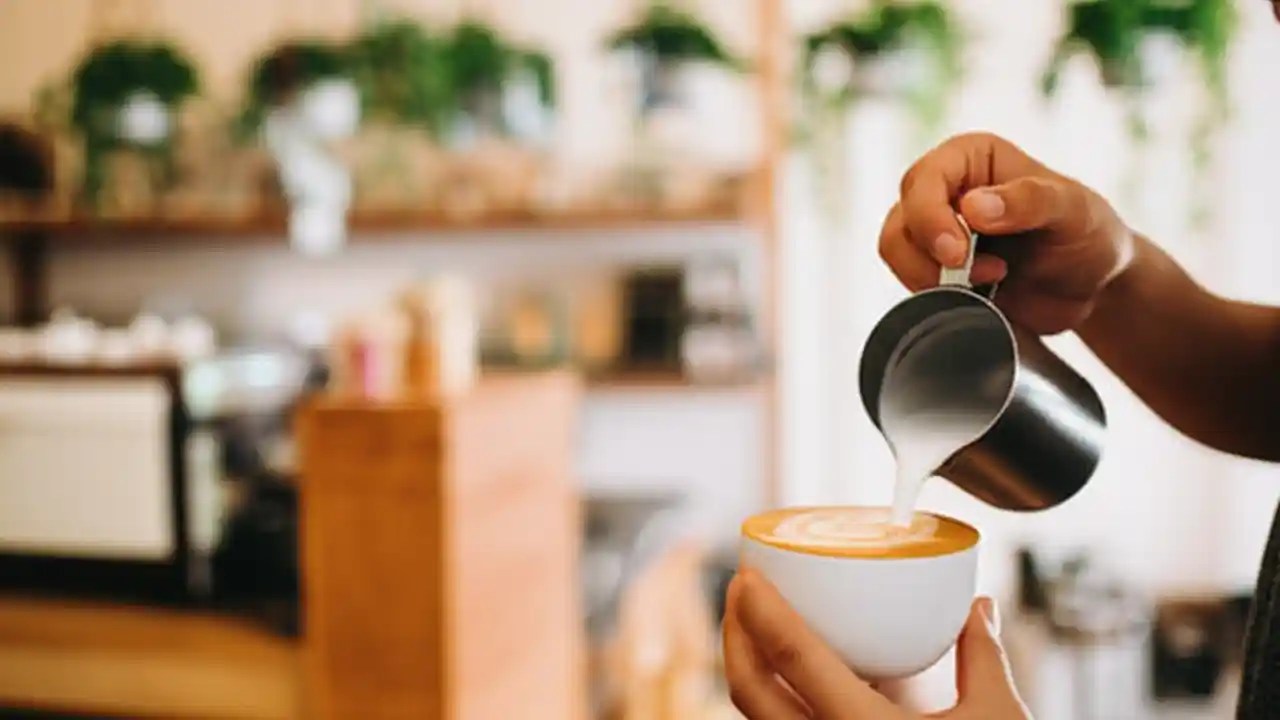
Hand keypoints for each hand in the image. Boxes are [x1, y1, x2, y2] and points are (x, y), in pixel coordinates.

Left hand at [723, 569, 1030, 718]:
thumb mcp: (999, 718)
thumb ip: (983, 657)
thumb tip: (980, 605)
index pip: (793, 657)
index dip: (761, 608)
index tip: (748, 572)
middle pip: (749, 691)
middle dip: (734, 634)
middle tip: (743, 589)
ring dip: (746, 670)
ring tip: (755, 627)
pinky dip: (773, 704)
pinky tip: (786, 681)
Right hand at [879, 132, 1134, 333]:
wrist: (1093, 287)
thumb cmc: (1089, 233)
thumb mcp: (1074, 210)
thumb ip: (1029, 201)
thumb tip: (971, 206)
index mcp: (970, 158)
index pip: (924, 179)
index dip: (930, 218)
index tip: (957, 254)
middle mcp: (944, 189)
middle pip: (901, 219)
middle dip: (930, 256)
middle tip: (983, 275)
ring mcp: (936, 231)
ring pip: (896, 253)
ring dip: (931, 278)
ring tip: (990, 283)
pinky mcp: (936, 270)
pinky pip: (910, 283)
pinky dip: (937, 297)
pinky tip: (982, 297)